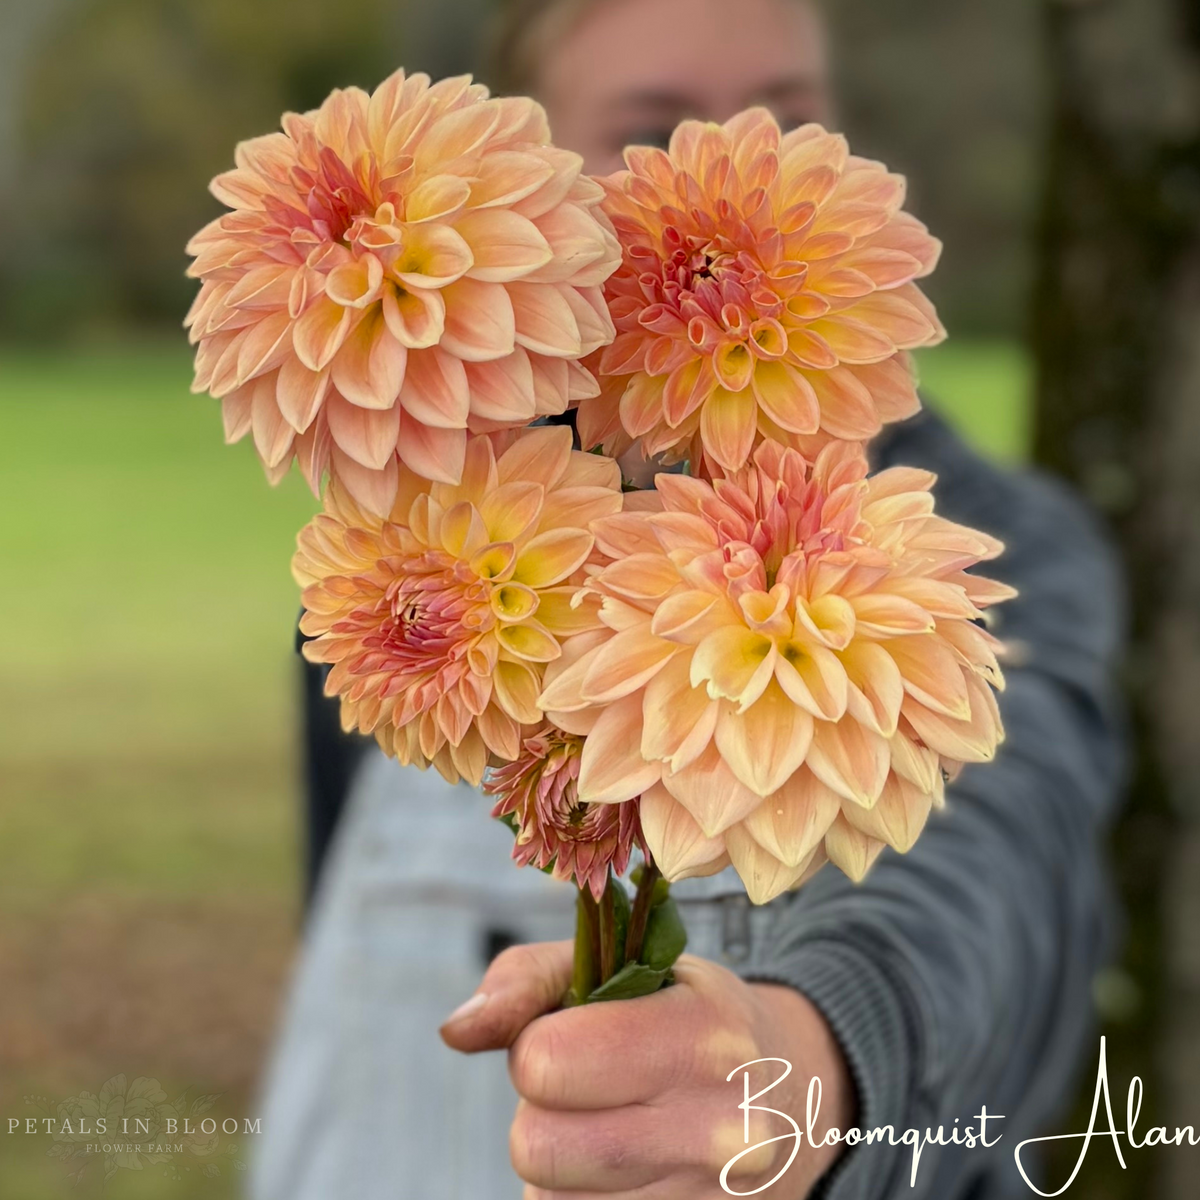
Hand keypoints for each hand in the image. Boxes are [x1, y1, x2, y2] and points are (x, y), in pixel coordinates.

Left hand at [440, 941, 855, 1198]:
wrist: (793, 1096)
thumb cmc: (688, 1016)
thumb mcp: (628, 965)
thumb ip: (530, 979)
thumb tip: (456, 1029)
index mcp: (705, 1036)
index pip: (546, 1063)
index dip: (538, 1046)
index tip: (573, 1035)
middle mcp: (724, 1131)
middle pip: (535, 1147)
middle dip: (542, 1112)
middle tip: (592, 1088)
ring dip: (561, 1165)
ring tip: (617, 1125)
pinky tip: (630, 1169)